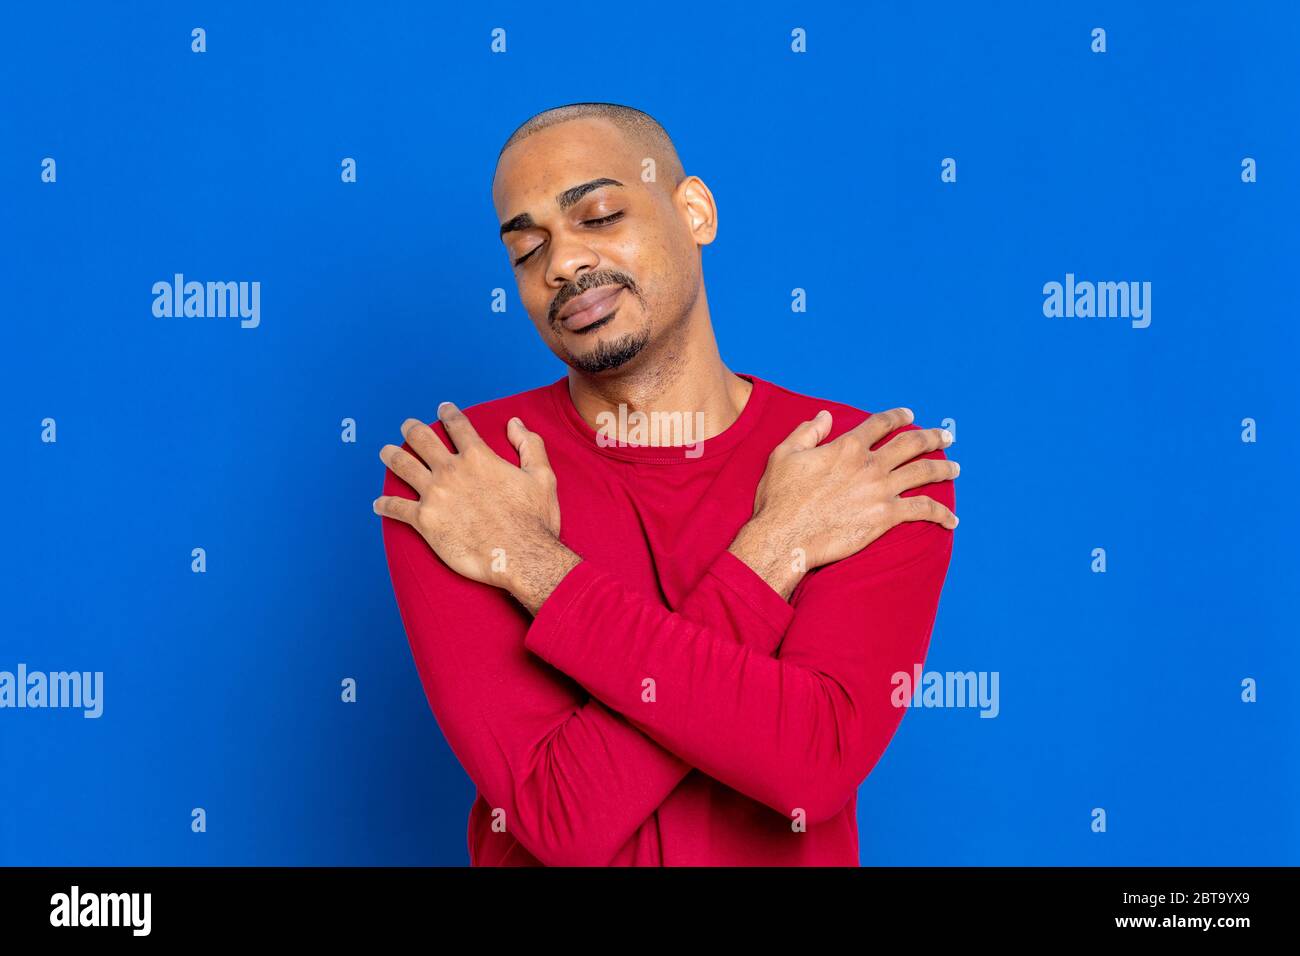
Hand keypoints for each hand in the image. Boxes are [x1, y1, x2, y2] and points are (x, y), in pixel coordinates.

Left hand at [373, 402, 572, 597]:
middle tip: (408, 426)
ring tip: (385, 453)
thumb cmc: (534, 520)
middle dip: (412, 429)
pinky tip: (378, 505)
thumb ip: (530, 445)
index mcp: (478, 457)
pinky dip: (384, 505)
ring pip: (402, 466)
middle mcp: (451, 470)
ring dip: (391, 456)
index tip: (442, 409)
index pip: (457, 425)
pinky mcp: (424, 521)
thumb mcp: (542, 476)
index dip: (448, 413)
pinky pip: (395, 508)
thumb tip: (514, 423)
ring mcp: (435, 494)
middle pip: (421, 439)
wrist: (520, 556)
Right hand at [728, 407, 958, 599]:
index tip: (909, 414)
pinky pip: (924, 510)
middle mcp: (869, 464)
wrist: (785, 537)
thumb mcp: (784, 455)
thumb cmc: (779, 499)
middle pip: (911, 443)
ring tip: (956, 468)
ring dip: (944, 468)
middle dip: (933, 437)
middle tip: (947, 436)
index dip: (897, 416)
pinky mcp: (886, 517)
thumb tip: (824, 415)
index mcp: (847, 447)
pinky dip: (942, 514)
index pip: (880, 424)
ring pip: (924, 472)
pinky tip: (952, 519)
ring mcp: (881, 490)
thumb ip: (807, 432)